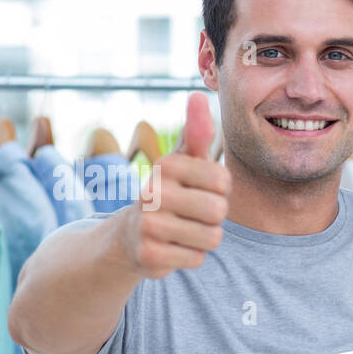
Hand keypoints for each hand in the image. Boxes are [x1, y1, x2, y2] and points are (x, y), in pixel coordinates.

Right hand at [117, 92, 229, 279]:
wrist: (128, 236)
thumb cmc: (168, 193)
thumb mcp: (183, 161)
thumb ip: (197, 133)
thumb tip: (200, 95)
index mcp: (166, 166)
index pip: (223, 180)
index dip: (220, 189)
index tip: (201, 188)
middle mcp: (151, 193)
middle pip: (218, 210)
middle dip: (214, 216)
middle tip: (192, 213)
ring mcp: (148, 226)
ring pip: (212, 238)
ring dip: (204, 237)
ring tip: (183, 229)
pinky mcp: (149, 256)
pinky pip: (197, 258)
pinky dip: (191, 256)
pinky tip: (173, 247)